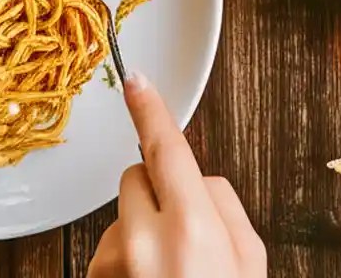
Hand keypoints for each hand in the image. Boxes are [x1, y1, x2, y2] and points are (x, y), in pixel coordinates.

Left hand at [88, 72, 266, 276]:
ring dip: (144, 231)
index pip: (166, 150)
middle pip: (137, 177)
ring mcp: (111, 261)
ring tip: (172, 272)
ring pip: (123, 214)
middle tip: (188, 237)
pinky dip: (128, 258)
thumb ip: (224, 209)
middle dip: (159, 191)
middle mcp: (142, 241)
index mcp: (191, 230)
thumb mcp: (248, 261)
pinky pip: (110, 246)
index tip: (135, 81)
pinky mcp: (92, 276)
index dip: (150, 111)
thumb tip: (198, 183)